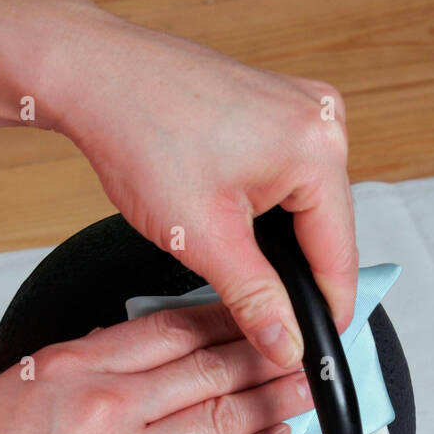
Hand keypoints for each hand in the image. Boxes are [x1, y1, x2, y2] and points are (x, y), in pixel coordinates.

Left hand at [0, 0, 357, 369]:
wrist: (94, 75)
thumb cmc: (140, 134)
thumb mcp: (204, 240)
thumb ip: (257, 302)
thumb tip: (288, 347)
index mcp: (318, 150)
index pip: (340, 258)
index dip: (325, 317)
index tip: (314, 358)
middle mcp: (324, 120)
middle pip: (326, 234)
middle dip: (295, 279)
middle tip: (263, 323)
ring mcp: (303, 109)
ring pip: (306, 211)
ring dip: (278, 246)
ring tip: (236, 263)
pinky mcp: (279, 108)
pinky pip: (289, 181)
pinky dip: (266, 213)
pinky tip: (232, 222)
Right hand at [0, 304, 311, 433]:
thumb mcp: (14, 393)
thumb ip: (75, 373)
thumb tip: (122, 362)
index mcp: (72, 366)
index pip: (167, 328)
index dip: (221, 319)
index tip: (248, 314)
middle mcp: (108, 405)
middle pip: (207, 367)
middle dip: (263, 355)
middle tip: (300, 348)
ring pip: (221, 416)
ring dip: (274, 400)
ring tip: (307, 389)